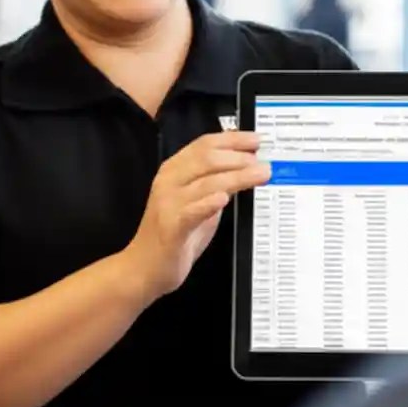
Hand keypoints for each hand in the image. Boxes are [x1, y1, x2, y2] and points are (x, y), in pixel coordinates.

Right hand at [126, 131, 270, 299]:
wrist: (144, 267)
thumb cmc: (174, 233)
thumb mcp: (198, 201)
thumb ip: (216, 183)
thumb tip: (246, 166)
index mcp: (174, 170)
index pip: (204, 144)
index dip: (233, 139)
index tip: (257, 140)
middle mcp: (169, 182)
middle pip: (207, 158)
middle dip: (239, 157)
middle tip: (263, 162)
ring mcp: (168, 204)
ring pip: (206, 182)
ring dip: (237, 176)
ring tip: (260, 174)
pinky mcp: (172, 228)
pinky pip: (191, 212)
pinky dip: (208, 203)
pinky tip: (224, 198)